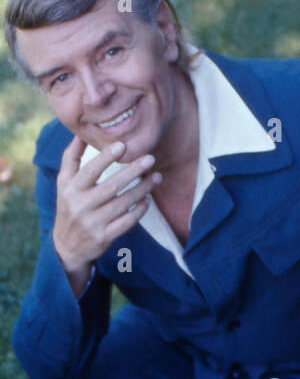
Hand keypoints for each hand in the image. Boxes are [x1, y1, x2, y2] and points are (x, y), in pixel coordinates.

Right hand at [52, 136, 160, 292]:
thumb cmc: (69, 204)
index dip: (106, 157)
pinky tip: (147, 199)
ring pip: (123, 203)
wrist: (66, 245)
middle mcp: (80, 206)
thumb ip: (72, 157)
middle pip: (111, 186)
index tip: (123, 145)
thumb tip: (81, 133)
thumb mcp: (64, 182)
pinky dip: (139, 210)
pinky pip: (127, 222)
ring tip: (157, 177)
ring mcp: (93, 223)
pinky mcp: (104, 236)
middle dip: (133, 171)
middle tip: (150, 158)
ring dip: (143, 189)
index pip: (89, 171)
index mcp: (70, 189)